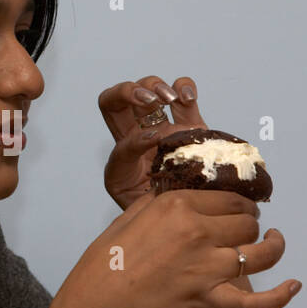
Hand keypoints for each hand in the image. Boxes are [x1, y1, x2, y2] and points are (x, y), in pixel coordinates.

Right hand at [51, 185, 299, 307]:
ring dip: (271, 245)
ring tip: (273, 240)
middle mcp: (198, 233)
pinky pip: (256, 301)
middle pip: (246, 221)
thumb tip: (185, 200)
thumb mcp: (127, 219)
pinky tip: (293, 285)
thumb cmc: (102, 266)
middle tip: (242, 226)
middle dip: (248, 222)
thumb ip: (161, 205)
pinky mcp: (210, 301)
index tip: (236, 207)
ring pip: (259, 251)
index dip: (237, 202)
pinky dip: (280, 295)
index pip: (227, 197)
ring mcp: (207, 269)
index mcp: (176, 206)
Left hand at [99, 74, 205, 208]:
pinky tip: (187, 96)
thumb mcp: (149, 216)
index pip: (122, 145)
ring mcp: (162, 128)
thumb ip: (147, 200)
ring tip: (171, 98)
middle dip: (127, 93)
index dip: (137, 140)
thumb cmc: (165, 221)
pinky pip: (180, 92)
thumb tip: (157, 180)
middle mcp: (137, 141)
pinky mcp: (189, 124)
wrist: (193, 218)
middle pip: (113, 102)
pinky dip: (183, 87)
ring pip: (145, 89)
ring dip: (155, 86)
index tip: (157, 142)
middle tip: (149, 100)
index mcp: (123, 167)